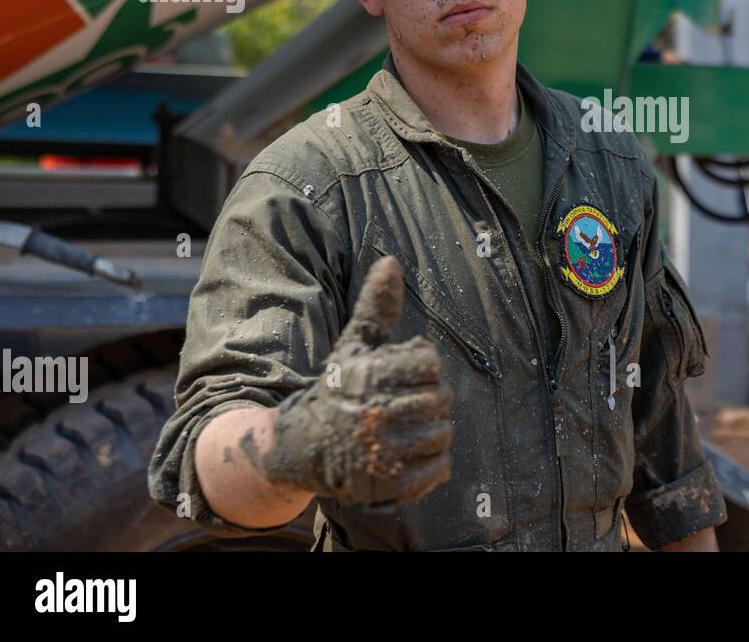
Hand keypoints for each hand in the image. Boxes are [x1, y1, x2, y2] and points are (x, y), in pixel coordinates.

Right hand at [257, 257, 453, 505]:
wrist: (304, 447)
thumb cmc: (339, 388)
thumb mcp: (354, 345)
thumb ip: (376, 306)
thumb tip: (391, 261)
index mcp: (369, 376)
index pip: (430, 363)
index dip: (424, 368)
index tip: (404, 375)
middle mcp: (374, 415)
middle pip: (442, 399)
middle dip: (431, 399)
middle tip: (406, 404)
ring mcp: (382, 455)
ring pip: (445, 434)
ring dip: (435, 431)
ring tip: (408, 428)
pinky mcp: (388, 486)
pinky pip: (440, 469)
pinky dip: (434, 463)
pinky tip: (411, 453)